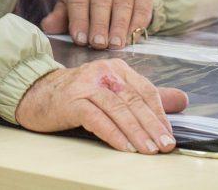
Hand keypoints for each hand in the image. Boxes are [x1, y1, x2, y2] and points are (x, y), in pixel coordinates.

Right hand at [15, 59, 187, 153]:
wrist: (36, 93)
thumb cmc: (77, 95)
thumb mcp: (113, 92)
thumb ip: (145, 97)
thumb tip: (181, 100)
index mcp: (117, 68)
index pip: (145, 90)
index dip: (160, 114)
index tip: (170, 134)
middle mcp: (104, 71)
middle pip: (134, 100)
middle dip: (152, 125)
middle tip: (165, 145)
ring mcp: (87, 85)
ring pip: (118, 109)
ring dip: (136, 132)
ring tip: (149, 150)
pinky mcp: (72, 101)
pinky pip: (97, 119)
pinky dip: (113, 134)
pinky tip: (125, 147)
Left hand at [40, 0, 152, 48]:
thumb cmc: (88, 7)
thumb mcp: (71, 9)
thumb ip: (60, 18)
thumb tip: (48, 27)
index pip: (79, 0)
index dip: (79, 20)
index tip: (79, 39)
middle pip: (101, 2)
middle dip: (99, 25)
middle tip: (98, 43)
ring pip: (122, 5)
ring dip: (119, 26)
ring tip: (115, 45)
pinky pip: (142, 8)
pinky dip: (138, 23)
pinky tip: (132, 37)